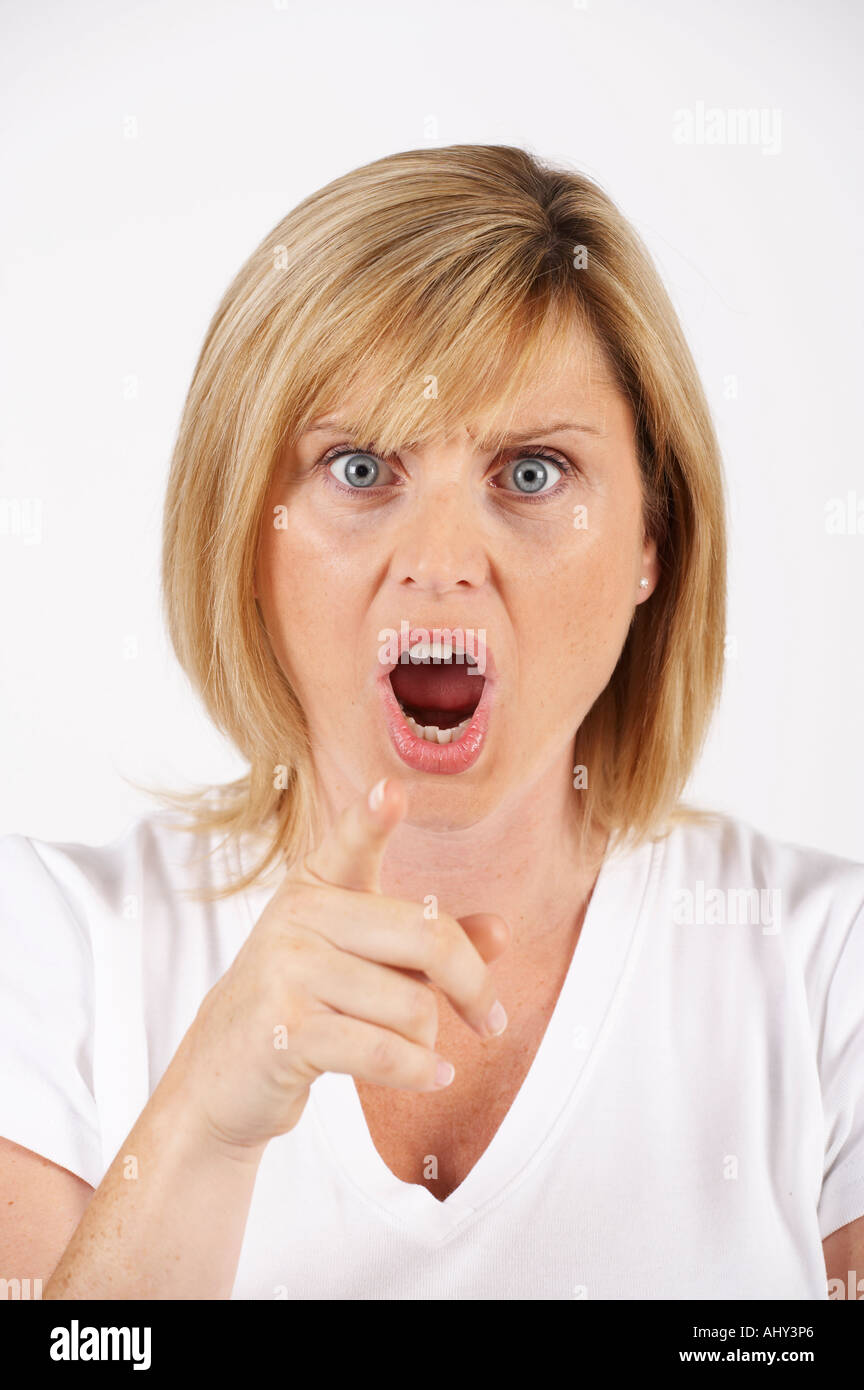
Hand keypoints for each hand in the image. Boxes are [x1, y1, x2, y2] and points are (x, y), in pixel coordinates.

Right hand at [167, 778, 509, 1158]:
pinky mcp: (285, 1029)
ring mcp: (287, 970)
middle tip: (492, 1020)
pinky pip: (384, 1052)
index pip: (351, 842)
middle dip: (473, 988)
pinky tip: (432, 1077)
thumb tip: (501, 932)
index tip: (391, 791)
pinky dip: (418, 1072)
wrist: (225, 1069)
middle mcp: (301, 916)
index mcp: (318, 885)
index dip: (372, 818)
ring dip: (427, 1042)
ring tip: (411, 1049)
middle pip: (429, 938)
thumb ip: (430, 944)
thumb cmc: (308, 1001)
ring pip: (412, 1008)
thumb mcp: (367, 960)